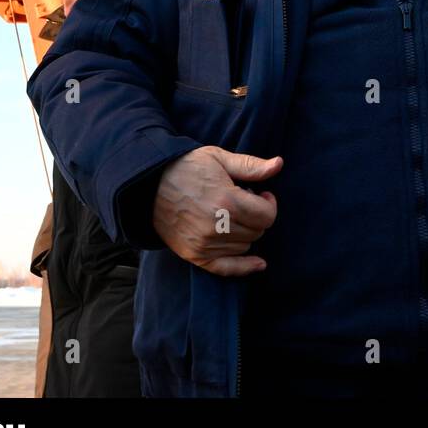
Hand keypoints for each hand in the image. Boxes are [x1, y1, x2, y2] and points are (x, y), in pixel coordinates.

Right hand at [152, 145, 281, 275]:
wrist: (149, 184)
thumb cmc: (188, 167)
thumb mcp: (219, 158)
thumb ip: (251, 166)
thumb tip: (279, 164)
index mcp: (227, 201)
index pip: (267, 216)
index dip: (269, 204)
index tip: (261, 195)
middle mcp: (217, 226)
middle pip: (258, 231)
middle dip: (256, 217)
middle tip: (242, 203)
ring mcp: (204, 243)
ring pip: (245, 246)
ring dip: (245, 233)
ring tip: (229, 215)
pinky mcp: (194, 254)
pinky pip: (226, 268)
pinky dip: (244, 267)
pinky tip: (259, 263)